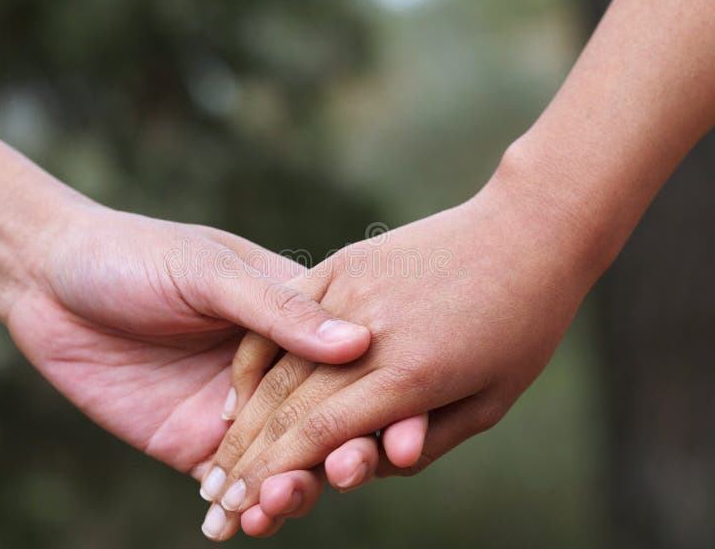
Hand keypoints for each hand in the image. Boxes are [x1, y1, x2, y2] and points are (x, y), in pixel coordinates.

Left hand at [3, 203, 371, 534]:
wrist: (50, 282)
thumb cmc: (137, 256)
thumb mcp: (208, 271)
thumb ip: (276, 308)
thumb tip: (358, 343)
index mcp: (292, 315)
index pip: (356, 364)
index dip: (389, 399)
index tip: (407, 436)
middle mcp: (275, 369)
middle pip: (331, 422)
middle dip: (348, 453)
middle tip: (350, 471)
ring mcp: (237, 412)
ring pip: (288, 463)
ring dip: (297, 489)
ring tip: (280, 502)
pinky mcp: (194, 444)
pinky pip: (233, 488)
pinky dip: (245, 511)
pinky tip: (243, 526)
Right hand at [200, 163, 601, 538]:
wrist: (525, 233)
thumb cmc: (520, 327)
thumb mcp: (490, 402)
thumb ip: (424, 442)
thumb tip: (360, 464)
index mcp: (411, 374)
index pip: (321, 436)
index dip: (276, 477)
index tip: (245, 509)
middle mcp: (371, 333)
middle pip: (287, 408)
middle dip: (246, 462)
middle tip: (217, 501)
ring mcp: (351, 290)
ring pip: (276, 365)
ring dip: (241, 422)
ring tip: (217, 461)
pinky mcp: (343, 263)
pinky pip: (281, 316)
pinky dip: (254, 359)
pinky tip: (237, 396)